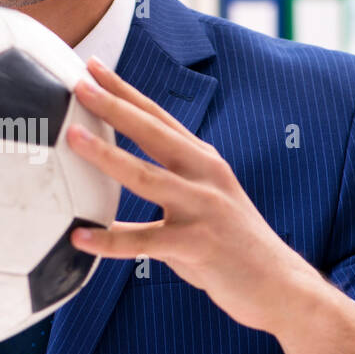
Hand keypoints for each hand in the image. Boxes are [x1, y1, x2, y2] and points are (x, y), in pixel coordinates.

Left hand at [66, 55, 319, 334]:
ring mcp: (202, 208)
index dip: (126, 91)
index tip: (94, 67)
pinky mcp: (197, 245)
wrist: (281, 286)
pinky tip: (80, 239)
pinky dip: (109, 241)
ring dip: (107, 156)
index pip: (158, 117)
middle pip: (152, 132)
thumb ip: (165, 189)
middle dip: (115, 105)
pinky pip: (143, 242)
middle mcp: (205, 176)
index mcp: (203, 161)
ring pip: (146, 177)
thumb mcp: (204, 203)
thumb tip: (112, 192)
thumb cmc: (233, 246)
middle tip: (80, 83)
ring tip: (73, 138)